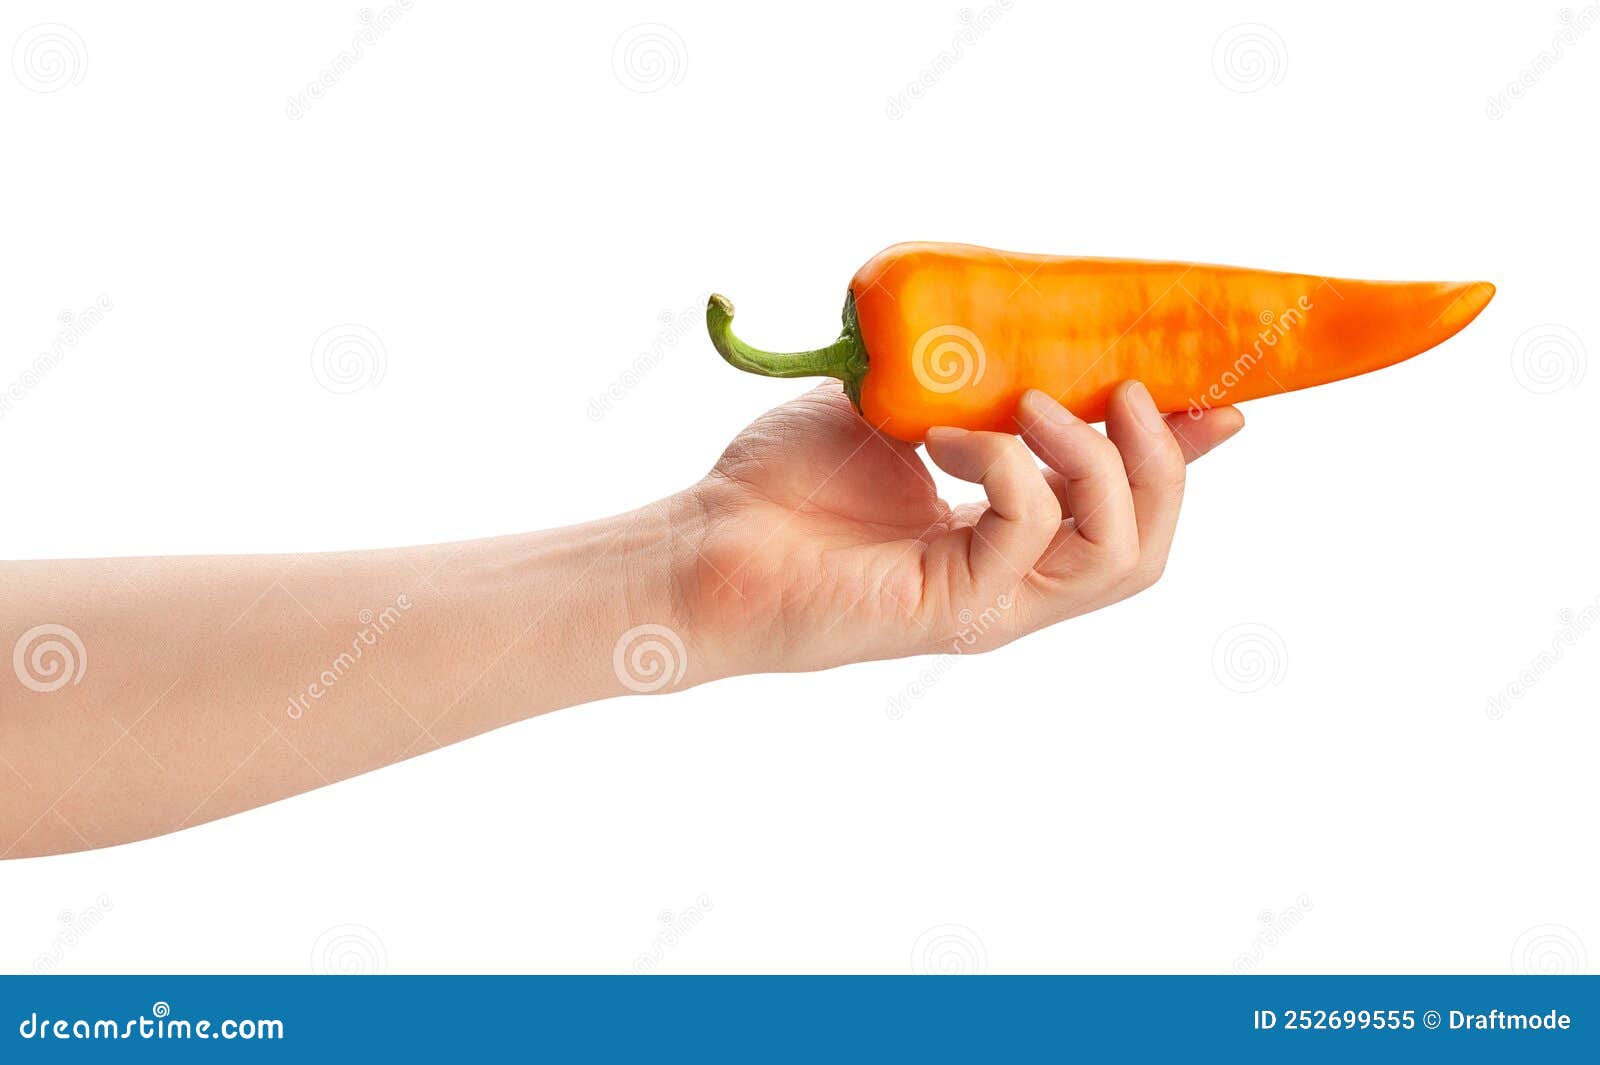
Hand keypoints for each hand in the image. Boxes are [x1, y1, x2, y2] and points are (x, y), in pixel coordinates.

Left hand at [680, 382, 1244, 677]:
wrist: (703, 542)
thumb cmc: (784, 483)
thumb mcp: (899, 411)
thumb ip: (967, 385)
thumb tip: (1025, 328)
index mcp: (1009, 539)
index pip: (1127, 510)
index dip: (1182, 457)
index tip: (1221, 397)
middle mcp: (1013, 581)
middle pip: (1147, 546)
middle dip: (1161, 461)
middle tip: (1123, 390)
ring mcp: (989, 604)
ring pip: (1119, 556)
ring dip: (1096, 461)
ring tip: (1033, 404)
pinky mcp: (954, 610)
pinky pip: (1030, 532)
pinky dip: (1008, 465)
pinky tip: (949, 438)